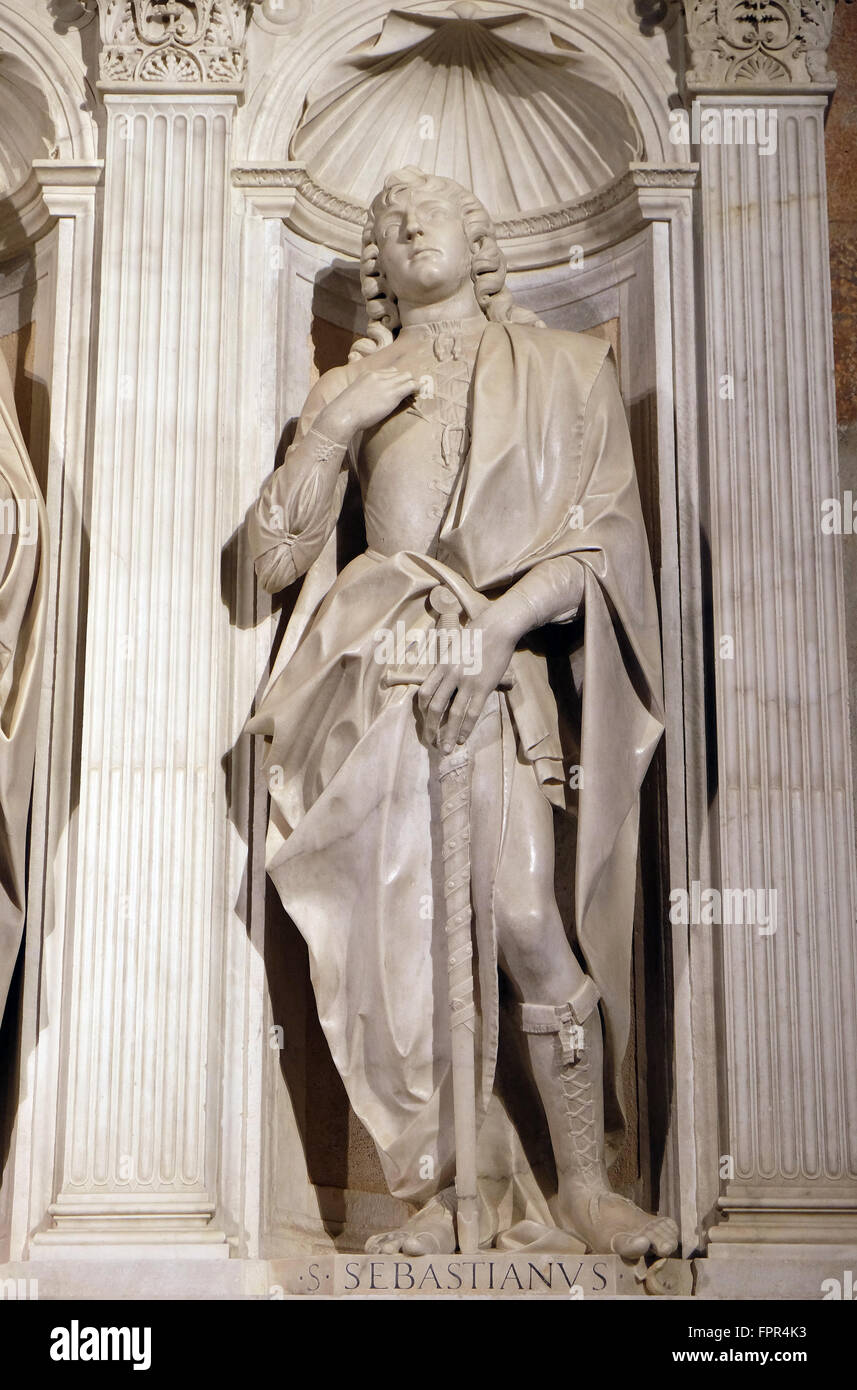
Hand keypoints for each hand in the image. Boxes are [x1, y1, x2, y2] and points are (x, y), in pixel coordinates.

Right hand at [317, 366, 417, 444]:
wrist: (343, 415)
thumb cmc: (345, 412)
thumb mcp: (352, 396)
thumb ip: (361, 394)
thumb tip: (363, 403)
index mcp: (367, 374)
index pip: (387, 371)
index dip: (394, 379)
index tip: (398, 386)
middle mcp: (377, 375)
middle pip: (398, 372)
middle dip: (404, 379)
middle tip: (409, 389)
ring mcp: (386, 383)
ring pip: (406, 376)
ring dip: (412, 383)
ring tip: (417, 390)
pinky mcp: (393, 393)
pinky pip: (410, 385)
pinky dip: (417, 387)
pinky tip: (420, 391)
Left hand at [418, 614, 517, 752]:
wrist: (497, 627)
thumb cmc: (476, 634)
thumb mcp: (454, 647)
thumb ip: (447, 665)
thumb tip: (444, 680)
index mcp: (441, 665)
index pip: (423, 693)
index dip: (421, 710)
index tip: (425, 720)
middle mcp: (450, 675)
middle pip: (433, 707)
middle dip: (430, 728)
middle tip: (430, 742)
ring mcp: (467, 682)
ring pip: (452, 715)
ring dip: (447, 735)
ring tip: (446, 749)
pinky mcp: (483, 687)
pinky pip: (472, 712)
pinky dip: (466, 728)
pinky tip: (463, 738)